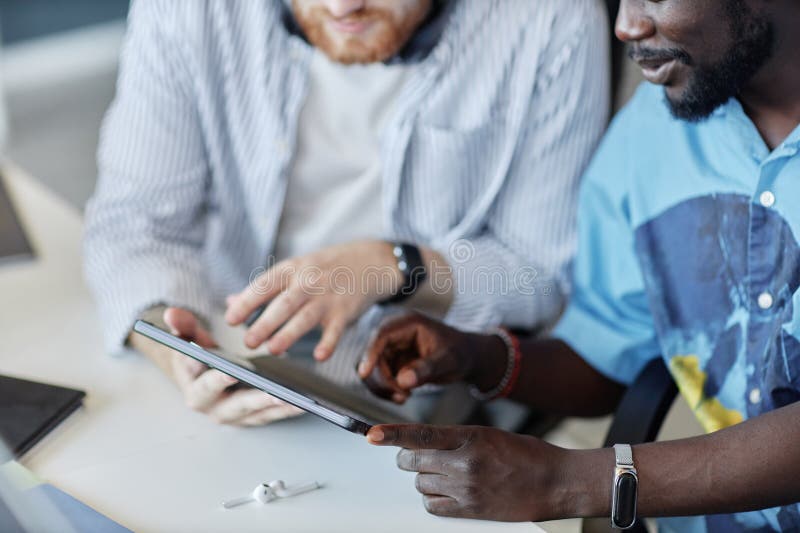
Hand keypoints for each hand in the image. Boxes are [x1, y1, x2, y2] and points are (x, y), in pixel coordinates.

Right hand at [130, 307, 301, 425]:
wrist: (200, 374)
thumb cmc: (197, 354)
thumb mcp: (188, 337)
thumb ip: (182, 325)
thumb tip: (171, 314)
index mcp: (194, 388)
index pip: (206, 384)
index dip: (217, 379)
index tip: (232, 372)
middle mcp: (212, 408)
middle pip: (236, 405)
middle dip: (256, 399)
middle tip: (277, 392)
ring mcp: (233, 416)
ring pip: (257, 413)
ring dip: (278, 408)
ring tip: (299, 399)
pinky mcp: (250, 419)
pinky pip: (271, 416)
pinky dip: (288, 411)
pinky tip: (306, 403)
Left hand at [225, 240, 401, 360]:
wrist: (370, 261)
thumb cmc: (326, 267)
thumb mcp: (294, 268)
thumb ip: (264, 287)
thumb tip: (231, 302)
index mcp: (291, 270)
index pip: (264, 285)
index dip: (247, 302)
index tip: (230, 319)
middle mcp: (308, 282)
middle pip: (284, 303)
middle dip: (265, 323)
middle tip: (248, 341)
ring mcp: (327, 297)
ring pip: (306, 317)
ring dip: (289, 334)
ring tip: (273, 349)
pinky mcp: (345, 311)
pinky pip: (336, 330)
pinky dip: (328, 343)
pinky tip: (320, 356)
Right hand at [358, 314, 504, 403]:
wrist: (466, 358)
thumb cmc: (460, 353)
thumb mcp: (448, 361)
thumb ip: (427, 369)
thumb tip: (403, 381)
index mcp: (409, 323)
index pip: (382, 336)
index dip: (370, 354)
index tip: (364, 373)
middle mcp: (396, 333)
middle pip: (372, 354)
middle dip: (381, 379)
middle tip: (401, 396)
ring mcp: (392, 347)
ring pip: (372, 369)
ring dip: (383, 387)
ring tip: (404, 397)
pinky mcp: (391, 361)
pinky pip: (378, 378)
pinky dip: (387, 390)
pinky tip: (404, 395)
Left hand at [367, 424, 584, 521]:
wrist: (557, 482)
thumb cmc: (528, 455)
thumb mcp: (490, 434)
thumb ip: (457, 438)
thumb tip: (426, 443)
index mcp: (470, 437)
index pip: (420, 435)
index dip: (392, 435)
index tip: (371, 435)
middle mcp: (465, 463)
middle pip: (414, 462)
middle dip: (407, 459)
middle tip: (410, 457)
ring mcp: (467, 489)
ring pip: (422, 483)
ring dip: (424, 478)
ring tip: (442, 474)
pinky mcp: (471, 510)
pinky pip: (433, 506)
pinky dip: (432, 498)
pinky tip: (444, 491)